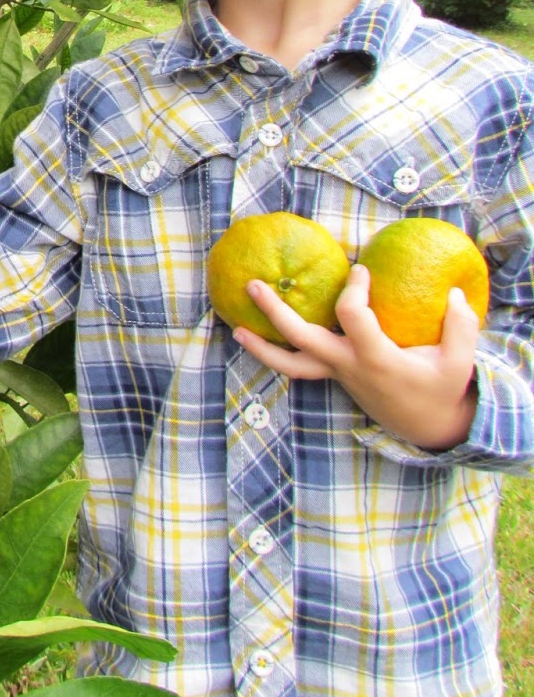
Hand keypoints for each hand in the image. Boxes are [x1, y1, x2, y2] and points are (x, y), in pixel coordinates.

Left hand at [233, 263, 480, 451]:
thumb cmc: (440, 389)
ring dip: (261, 348)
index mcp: (376, 358)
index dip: (353, 290)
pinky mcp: (333, 377)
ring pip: (290, 366)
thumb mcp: (459, 363)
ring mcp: (337, 375)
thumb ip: (461, 328)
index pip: (353, 317)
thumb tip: (455, 293)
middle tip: (253, 285)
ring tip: (235, 330)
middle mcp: (348, 366)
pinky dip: (276, 354)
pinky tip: (257, 336)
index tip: (360, 269)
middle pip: (302, 341)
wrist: (428, 427)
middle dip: (275, 313)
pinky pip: (298, 367)